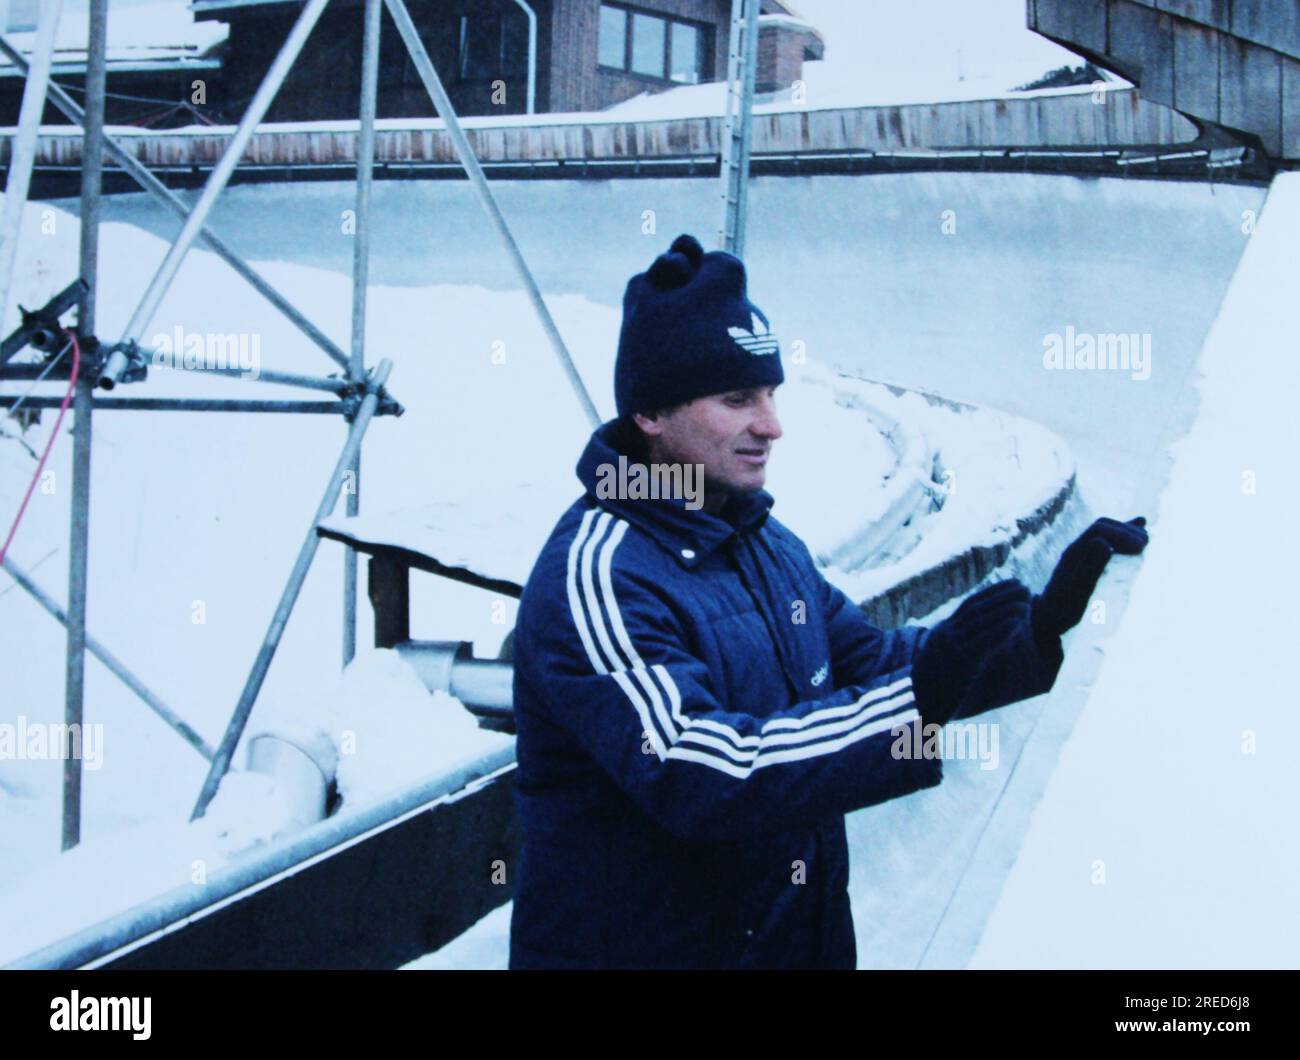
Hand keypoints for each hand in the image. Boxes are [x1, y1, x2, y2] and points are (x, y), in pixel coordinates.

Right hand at [912, 580, 1032, 726]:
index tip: (1010, 583)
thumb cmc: (928, 689)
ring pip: (982, 622)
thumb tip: (976, 645)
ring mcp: (952, 647)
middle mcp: (947, 635)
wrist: (912, 704)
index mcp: (943, 632)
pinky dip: (1002, 630)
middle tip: (1024, 586)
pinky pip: (984, 642)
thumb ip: (956, 648)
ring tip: (1027, 602)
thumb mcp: (940, 662)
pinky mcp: (961, 662)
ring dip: (1007, 609)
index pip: (969, 605)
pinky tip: (1018, 623)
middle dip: (1003, 596)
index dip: (992, 592)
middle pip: (978, 609)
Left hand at [1031, 516, 1148, 645]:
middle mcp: (1079, 550)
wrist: (1050, 620)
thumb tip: (1104, 541)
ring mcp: (1086, 557)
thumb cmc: (1063, 607)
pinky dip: (1125, 539)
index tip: (1140, 546)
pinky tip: (1140, 536)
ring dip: (1127, 534)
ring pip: (1108, 535)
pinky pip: (1109, 546)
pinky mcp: (1093, 566)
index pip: (1100, 530)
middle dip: (1127, 531)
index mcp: (1074, 552)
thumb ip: (1090, 567)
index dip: (1122, 533)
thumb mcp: (1077, 590)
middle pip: (1105, 528)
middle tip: (1146, 542)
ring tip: (1146, 539)